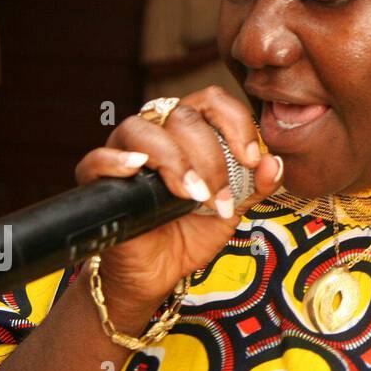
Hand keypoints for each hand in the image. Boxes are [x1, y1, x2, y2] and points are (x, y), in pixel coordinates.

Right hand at [73, 86, 284, 311]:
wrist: (159, 271)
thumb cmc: (193, 229)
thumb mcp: (235, 206)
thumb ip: (258, 184)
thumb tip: (274, 162)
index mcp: (190, 130)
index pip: (212, 100)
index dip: (236, 123)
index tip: (251, 160)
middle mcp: (156, 132)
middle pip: (183, 117)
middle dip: (211, 159)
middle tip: (220, 198)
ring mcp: (123, 152)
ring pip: (142, 130)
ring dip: (176, 163)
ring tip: (193, 196)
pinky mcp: (96, 180)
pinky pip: (97, 158)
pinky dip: (117, 160)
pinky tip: (138, 170)